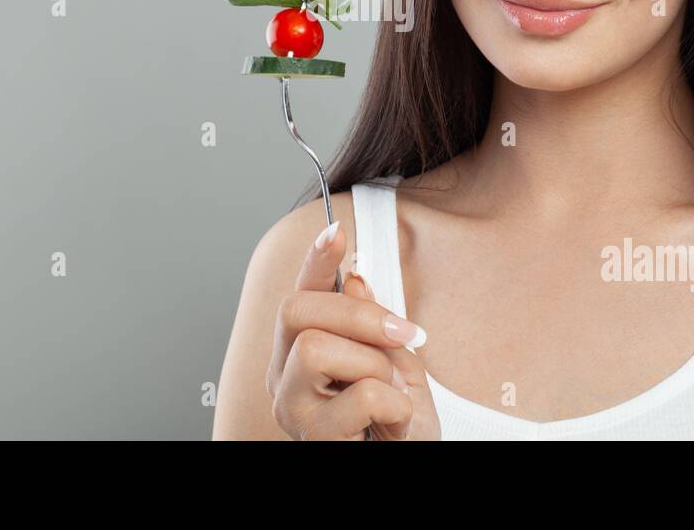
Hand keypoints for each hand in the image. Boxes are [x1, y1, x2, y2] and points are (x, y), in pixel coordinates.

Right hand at [266, 219, 441, 439]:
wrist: (409, 464)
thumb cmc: (396, 423)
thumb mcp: (396, 364)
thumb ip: (373, 325)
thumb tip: (353, 279)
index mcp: (300, 350)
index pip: (301, 294)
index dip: (315, 260)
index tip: (336, 230)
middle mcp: (283, 375)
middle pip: (296, 311)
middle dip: (358, 314)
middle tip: (404, 336)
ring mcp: (291, 408)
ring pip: (316, 349)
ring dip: (374, 366)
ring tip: (393, 395)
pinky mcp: (312, 439)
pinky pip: (359, 395)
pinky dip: (394, 405)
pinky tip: (394, 424)